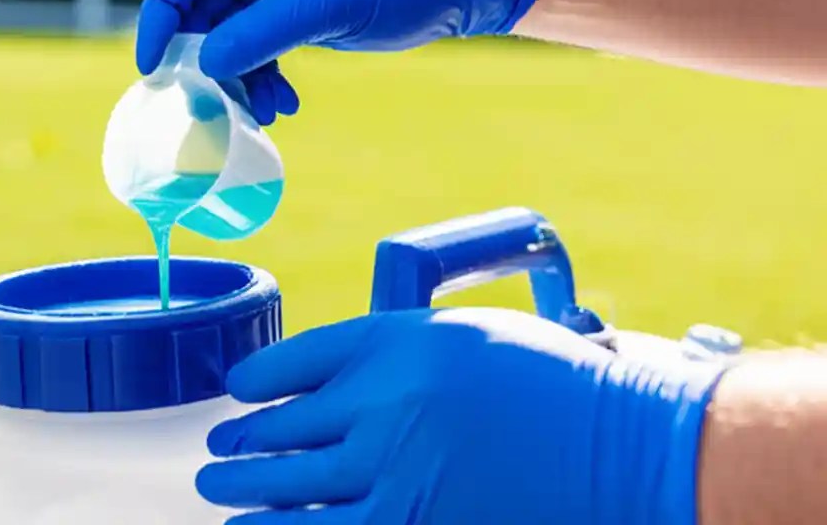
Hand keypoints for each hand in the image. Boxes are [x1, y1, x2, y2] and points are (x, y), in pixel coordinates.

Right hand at [135, 0, 539, 124]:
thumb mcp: (322, 2)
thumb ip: (258, 33)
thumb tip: (204, 66)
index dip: (160, 16)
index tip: (152, 65)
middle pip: (202, 9)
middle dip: (204, 60)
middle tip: (204, 103)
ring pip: (229, 38)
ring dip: (238, 79)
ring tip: (261, 112)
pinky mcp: (294, 14)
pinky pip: (258, 51)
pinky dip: (263, 79)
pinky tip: (284, 105)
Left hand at [196, 308, 726, 523]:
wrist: (621, 445)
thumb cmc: (547, 381)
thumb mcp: (462, 334)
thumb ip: (389, 351)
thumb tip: (323, 383)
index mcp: (395, 342)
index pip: (294, 359)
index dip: (253, 378)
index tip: (237, 390)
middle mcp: (383, 404)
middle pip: (280, 426)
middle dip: (239, 442)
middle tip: (218, 451)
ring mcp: (394, 471)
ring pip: (288, 484)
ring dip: (242, 489)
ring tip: (218, 489)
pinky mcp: (411, 523)